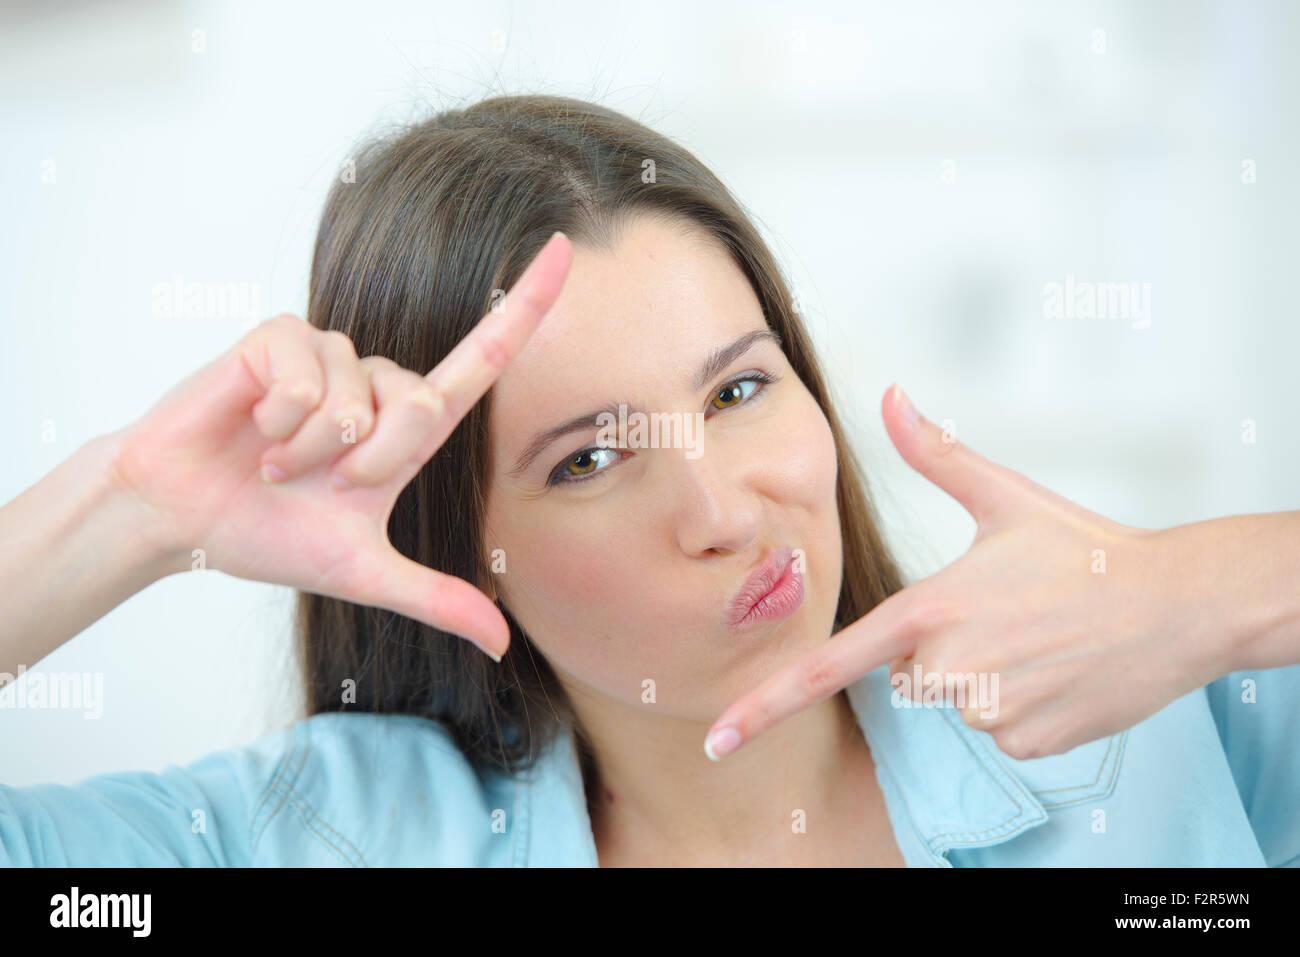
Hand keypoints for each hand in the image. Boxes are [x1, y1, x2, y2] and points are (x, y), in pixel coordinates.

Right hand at [107, 231, 572, 659]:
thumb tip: (503, 645)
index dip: (527, 307)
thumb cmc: (270, 535)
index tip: (564, 249)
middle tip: (317, 483)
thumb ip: (435, 599)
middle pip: (424, 405)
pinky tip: (252, 427)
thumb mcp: (363, 573)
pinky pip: (305, 379)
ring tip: (276, 460)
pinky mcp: (279, 338)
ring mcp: (329, 355)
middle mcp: (377, 383)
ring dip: (313, 451)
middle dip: (370, 463)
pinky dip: (279, 422)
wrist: (182, 519)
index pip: (483, 358)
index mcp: (407, 427)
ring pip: (359, 398)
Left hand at [704, 383, 1231, 761]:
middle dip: (942, 647)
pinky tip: (1057, 671)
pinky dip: (1018, 705)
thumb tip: (890, 395)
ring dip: (985, 675)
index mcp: (929, 610)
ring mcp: (989, 710)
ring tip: (1039, 638)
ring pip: (954, 701)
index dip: (764, 703)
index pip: (829, 664)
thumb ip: (935, 452)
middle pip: (908, 671)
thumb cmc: (1088, 549)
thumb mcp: (1005, 497)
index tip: (717, 736)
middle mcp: (950, 667)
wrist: (1178, 605)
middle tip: (1005, 613)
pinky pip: (994, 729)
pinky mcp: (1026, 743)